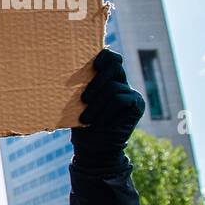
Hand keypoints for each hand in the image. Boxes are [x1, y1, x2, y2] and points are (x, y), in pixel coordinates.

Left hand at [70, 49, 144, 169]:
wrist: (93, 148)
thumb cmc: (81, 123)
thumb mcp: (77, 102)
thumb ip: (81, 86)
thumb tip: (67, 69)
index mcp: (107, 80)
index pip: (112, 59)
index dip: (104, 56)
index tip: (93, 64)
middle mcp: (122, 83)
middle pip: (114, 67)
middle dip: (97, 82)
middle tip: (83, 100)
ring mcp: (131, 94)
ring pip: (113, 88)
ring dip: (96, 104)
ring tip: (86, 118)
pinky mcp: (137, 105)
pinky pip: (120, 100)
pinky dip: (106, 111)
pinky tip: (99, 123)